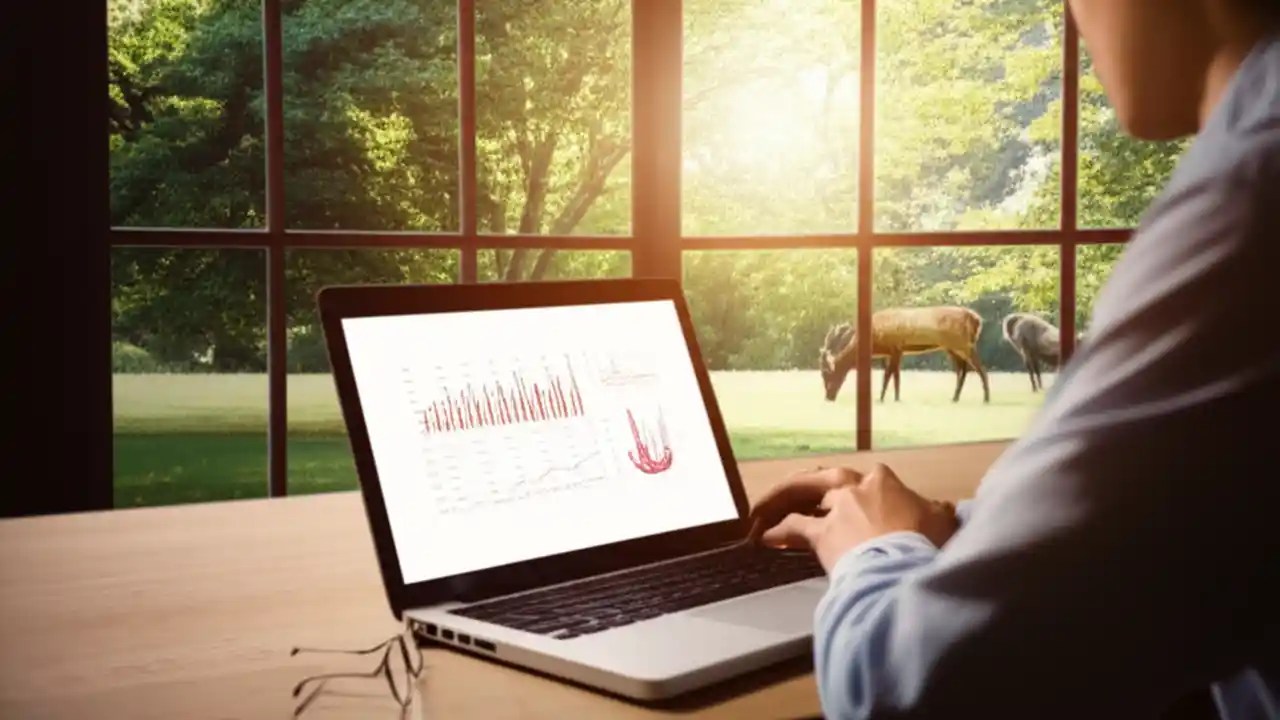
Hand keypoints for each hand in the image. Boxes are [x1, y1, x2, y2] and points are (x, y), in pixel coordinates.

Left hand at [748, 464, 958, 571]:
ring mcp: (836, 510)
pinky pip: (794, 527)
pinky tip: (765, 538)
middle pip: (828, 479)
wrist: (907, 567)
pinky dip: (779, 531)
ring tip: (767, 510)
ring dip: (784, 499)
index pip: (872, 480)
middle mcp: (856, 488)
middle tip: (798, 494)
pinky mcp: (821, 534)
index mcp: (885, 482)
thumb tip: (940, 508)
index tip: (863, 504)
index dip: (865, 492)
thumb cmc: (927, 545)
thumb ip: (935, 513)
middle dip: (811, 485)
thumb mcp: (942, 524)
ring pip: (804, 495)